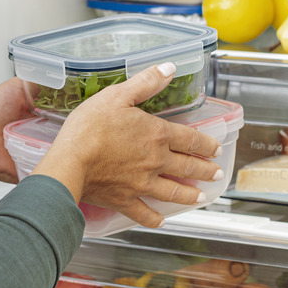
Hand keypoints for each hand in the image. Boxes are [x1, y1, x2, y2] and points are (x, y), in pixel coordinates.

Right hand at [33, 63, 222, 229]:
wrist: (70, 163)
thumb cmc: (90, 127)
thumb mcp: (117, 96)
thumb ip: (145, 82)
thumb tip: (169, 68)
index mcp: (156, 135)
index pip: (190, 140)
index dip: (206, 144)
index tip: (216, 149)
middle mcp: (155, 162)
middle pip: (187, 167)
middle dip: (205, 171)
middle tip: (216, 175)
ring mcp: (142, 184)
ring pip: (173, 192)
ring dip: (189, 195)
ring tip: (200, 197)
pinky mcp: (125, 200)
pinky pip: (144, 213)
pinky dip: (154, 218)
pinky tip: (161, 220)